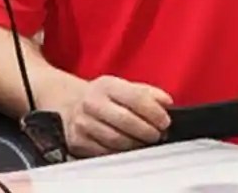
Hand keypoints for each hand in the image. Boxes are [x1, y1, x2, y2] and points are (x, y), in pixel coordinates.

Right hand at [52, 76, 173, 157]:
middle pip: (126, 121)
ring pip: (117, 140)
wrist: (70, 104)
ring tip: (144, 142)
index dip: (155, 112)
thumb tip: (167, 103)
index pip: (135, 98)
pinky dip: (122, 153)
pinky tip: (129, 148)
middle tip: (157, 135)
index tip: (165, 121)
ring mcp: (83, 123)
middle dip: (148, 131)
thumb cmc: (104, 98)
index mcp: (106, 85)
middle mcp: (91, 102)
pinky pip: (106, 153)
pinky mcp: (78, 142)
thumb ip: (148, 93)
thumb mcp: (124, 87)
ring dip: (137, 145)